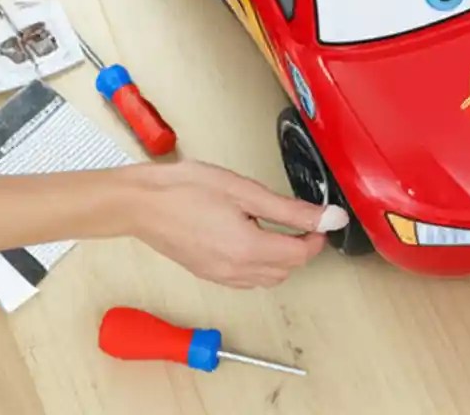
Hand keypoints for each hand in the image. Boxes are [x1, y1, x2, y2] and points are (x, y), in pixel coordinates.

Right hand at [128, 161, 348, 287]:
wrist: (141, 203)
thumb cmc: (186, 189)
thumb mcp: (245, 191)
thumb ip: (290, 210)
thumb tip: (327, 218)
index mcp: (249, 249)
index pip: (300, 255)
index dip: (316, 237)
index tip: (318, 219)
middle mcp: (236, 271)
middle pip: (287, 270)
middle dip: (300, 248)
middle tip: (299, 220)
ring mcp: (221, 276)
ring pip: (268, 279)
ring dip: (281, 259)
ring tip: (274, 227)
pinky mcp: (209, 274)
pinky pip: (247, 279)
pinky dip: (260, 265)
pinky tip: (251, 239)